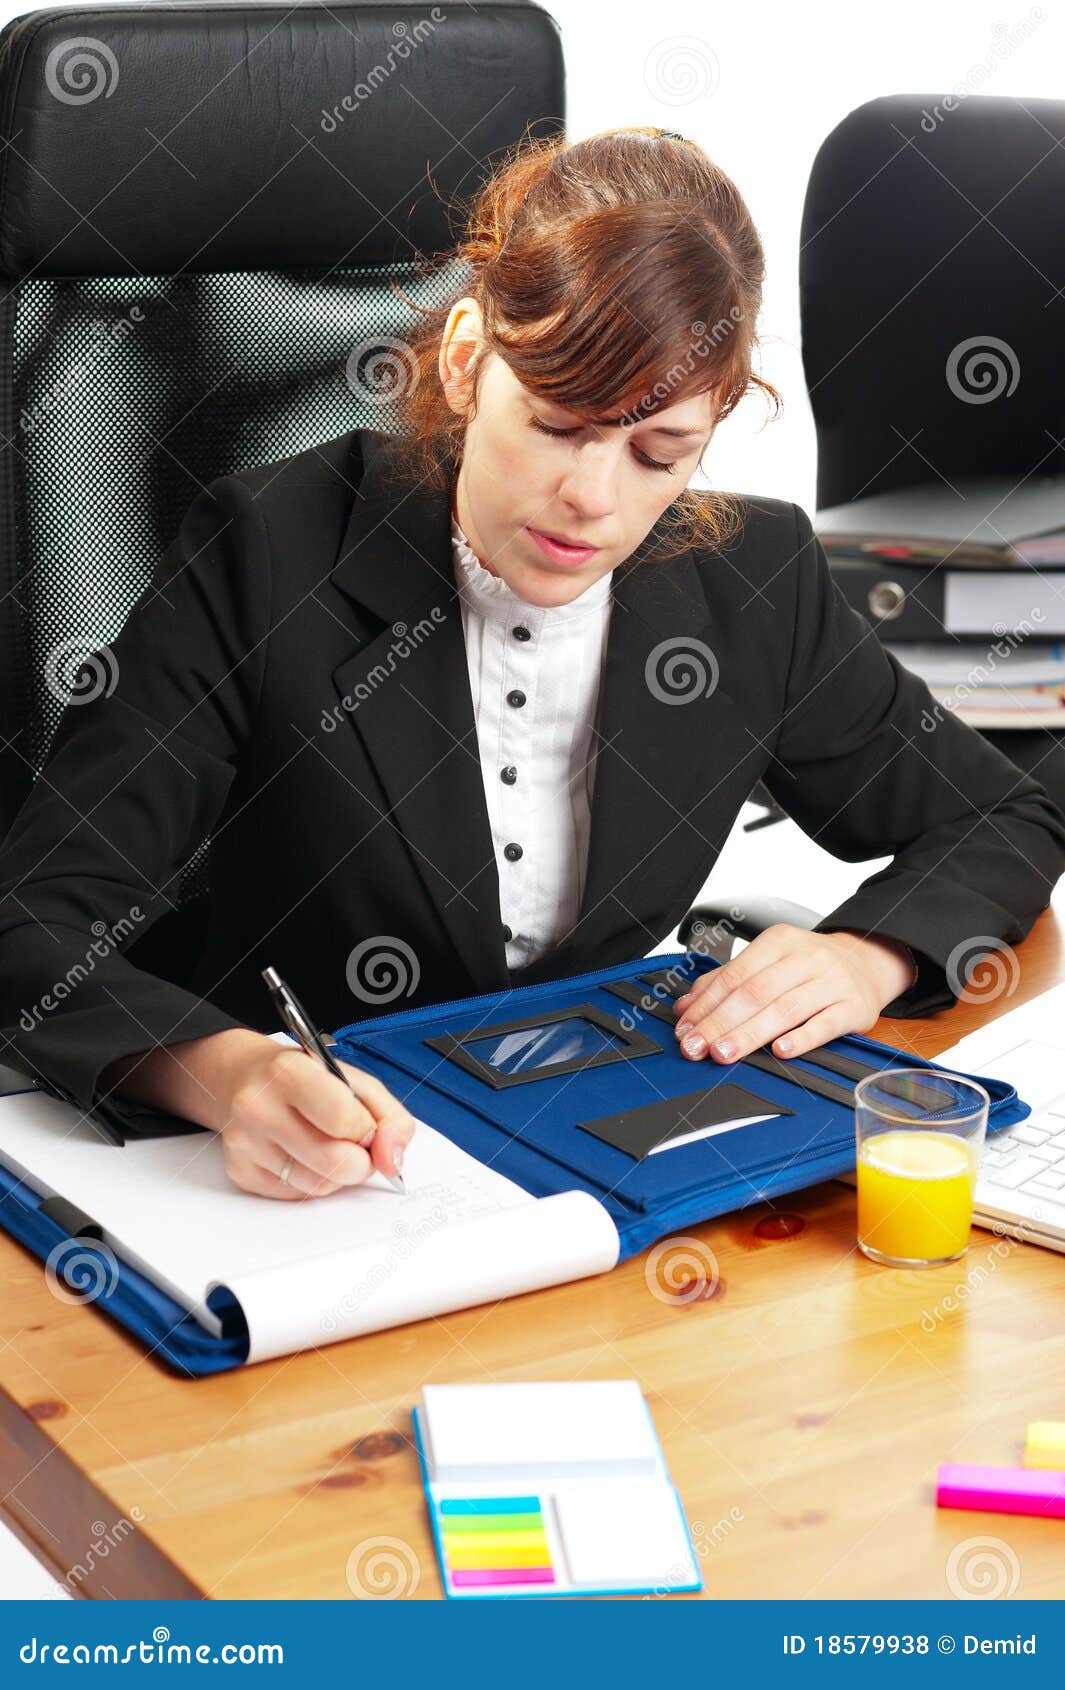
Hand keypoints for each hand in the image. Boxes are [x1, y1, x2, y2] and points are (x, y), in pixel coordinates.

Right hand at [219, 1041, 415, 1198]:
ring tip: (327, 1144)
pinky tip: (303, 1154)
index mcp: (290, 1072)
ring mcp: (245, 1142)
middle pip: (335, 1162)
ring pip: (319, 1185)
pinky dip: (313, 1180)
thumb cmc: (305, 1078)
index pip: (345, 1121)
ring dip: (337, 1173)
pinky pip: (298, 1195)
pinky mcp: (241, 1172)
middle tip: (356, 1144)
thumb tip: (392, 1160)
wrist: (242, 1078)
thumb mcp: (354, 1080)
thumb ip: (389, 1118)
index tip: (365, 1125)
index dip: (367, 1130)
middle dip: (360, 1160)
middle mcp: (259, 1107)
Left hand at [671, 924, 916, 1064]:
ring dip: (750, 1034)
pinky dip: (801, 1038)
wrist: (867, 961)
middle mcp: (806, 958)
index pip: (735, 975)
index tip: (685, 1030)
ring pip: (785, 1009)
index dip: (707, 1005)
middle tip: (698, 1047)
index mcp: (779, 942)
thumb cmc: (809, 965)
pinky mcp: (854, 1007)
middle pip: (756, 993)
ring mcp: (832, 982)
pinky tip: (780, 1051)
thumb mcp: (769, 960)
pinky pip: (825, 1024)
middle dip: (721, 1023)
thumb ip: (726, 981)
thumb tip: (685, 1007)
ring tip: (725, 1053)